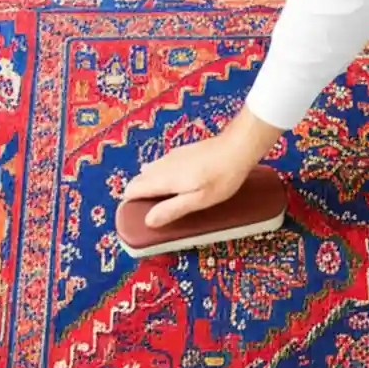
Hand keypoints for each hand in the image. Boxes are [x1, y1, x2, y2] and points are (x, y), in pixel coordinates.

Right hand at [122, 110, 281, 227]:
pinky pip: (161, 167)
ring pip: (149, 172)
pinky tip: (180, 185)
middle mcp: (161, 165)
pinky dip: (162, 177)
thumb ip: (172, 209)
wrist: (238, 147)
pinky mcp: (181, 153)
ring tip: (168, 201)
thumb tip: (148, 221)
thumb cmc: (221, 177)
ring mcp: (171, 157)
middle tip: (157, 212)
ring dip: (151, 186)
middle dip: (140, 196)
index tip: (140, 216)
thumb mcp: (199, 200)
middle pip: (138, 181)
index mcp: (163, 178)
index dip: (131, 204)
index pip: (131, 190)